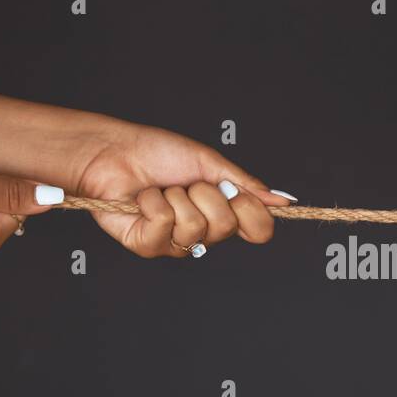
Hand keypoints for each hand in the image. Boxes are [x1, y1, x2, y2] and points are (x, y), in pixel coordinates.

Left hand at [74, 124, 292, 257]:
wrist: (114, 150)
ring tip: (162, 190)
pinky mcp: (147, 246)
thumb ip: (246, 185)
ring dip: (176, 197)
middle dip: (206, 194)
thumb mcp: (210, 163)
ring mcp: (175, 243)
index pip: (258, 231)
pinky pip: (164, 227)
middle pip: (227, 227)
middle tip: (187, 184)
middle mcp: (203, 233)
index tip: (236, 191)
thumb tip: (282, 201)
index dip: (253, 213)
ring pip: (195, 228)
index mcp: (222, 213)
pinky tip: (143, 199)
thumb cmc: (158, 153)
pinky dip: (153, 203)